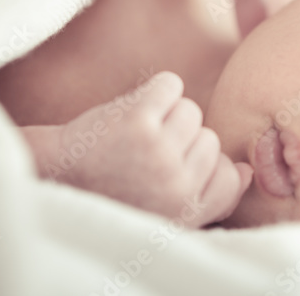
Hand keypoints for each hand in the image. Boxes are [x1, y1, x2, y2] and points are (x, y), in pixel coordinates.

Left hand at [53, 72, 250, 226]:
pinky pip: (171, 85)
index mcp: (185, 214)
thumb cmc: (112, 189)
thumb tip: (249, 170)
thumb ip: (210, 198)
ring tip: (131, 135)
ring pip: (190, 111)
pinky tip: (128, 112)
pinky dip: (153, 89)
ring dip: (164, 114)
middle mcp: (177, 189)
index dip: (204, 165)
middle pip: (209, 138)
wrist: (50, 173)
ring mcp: (160, 154)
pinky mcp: (139, 122)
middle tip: (140, 155)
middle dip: (179, 139)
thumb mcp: (163, 211)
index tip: (173, 167)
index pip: (230, 177)